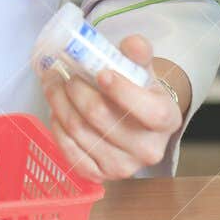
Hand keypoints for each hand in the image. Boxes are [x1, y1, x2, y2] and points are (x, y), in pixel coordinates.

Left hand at [40, 33, 184, 181]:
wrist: (133, 122)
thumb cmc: (137, 91)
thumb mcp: (143, 69)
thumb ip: (138, 53)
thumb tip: (132, 43)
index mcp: (166, 120)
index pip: (148, 110)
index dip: (122, 91)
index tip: (101, 72)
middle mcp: (148, 150)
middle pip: (101, 117)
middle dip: (75, 89)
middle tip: (61, 72)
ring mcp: (123, 167)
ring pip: (79, 131)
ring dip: (59, 103)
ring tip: (52, 85)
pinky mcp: (100, 176)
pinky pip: (70, 152)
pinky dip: (58, 127)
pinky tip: (57, 110)